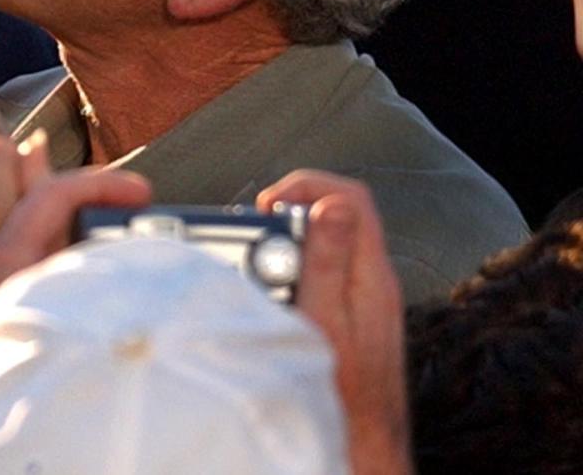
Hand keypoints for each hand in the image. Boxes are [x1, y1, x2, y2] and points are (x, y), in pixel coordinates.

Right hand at [258, 170, 412, 474]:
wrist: (365, 450)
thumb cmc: (343, 400)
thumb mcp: (326, 324)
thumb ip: (328, 262)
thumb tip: (330, 205)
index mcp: (371, 276)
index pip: (351, 198)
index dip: (308, 185)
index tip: (270, 204)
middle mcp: (374, 281)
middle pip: (339, 214)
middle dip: (294, 208)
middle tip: (258, 227)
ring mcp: (367, 298)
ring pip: (332, 240)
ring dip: (294, 237)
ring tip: (261, 254)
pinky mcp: (357, 315)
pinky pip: (329, 269)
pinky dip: (299, 264)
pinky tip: (276, 285)